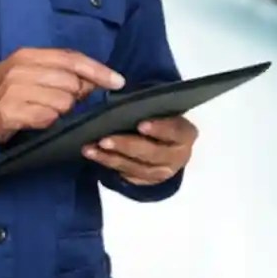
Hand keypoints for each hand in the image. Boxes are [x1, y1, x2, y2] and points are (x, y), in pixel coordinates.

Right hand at [0, 48, 125, 143]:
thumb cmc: (6, 92)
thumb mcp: (31, 73)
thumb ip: (61, 73)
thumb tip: (95, 81)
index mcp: (28, 55)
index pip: (72, 58)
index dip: (98, 70)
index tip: (118, 81)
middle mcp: (20, 69)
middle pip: (70, 82)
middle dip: (75, 96)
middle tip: (63, 103)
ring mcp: (13, 91)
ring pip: (62, 103)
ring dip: (61, 112)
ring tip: (45, 111)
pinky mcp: (9, 113)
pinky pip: (47, 119)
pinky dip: (48, 122)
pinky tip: (37, 121)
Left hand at [82, 116, 196, 185]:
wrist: (167, 142)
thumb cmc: (161, 118)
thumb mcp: (162, 109)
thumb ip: (149, 105)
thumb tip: (121, 96)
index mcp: (185, 134)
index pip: (174, 131)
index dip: (159, 129)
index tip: (140, 124)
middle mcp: (178, 156)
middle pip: (152, 153)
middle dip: (126, 146)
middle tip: (104, 139)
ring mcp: (163, 172)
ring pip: (137, 167)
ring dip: (111, 158)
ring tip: (91, 149)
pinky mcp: (148, 182)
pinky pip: (128, 175)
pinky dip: (109, 165)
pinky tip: (95, 156)